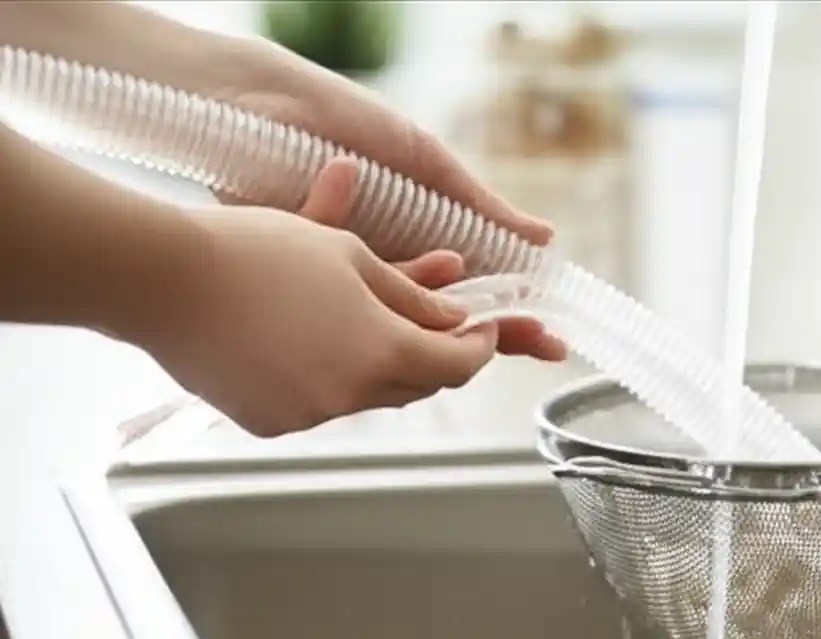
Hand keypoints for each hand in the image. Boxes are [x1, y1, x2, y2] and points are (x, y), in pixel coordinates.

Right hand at [127, 161, 508, 438]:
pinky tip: (312, 343)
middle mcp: (350, 395)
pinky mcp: (269, 424)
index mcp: (382, 351)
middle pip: (418, 386)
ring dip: (380, 366)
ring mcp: (308, 415)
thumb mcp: (351, 255)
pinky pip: (321, 405)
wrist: (166, 279)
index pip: (458, 366)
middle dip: (434, 357)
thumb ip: (412, 294)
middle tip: (435, 326)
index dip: (478, 348)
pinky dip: (331, 380)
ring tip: (365, 325)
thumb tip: (450, 318)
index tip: (481, 329)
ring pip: (369, 396)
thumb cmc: (258, 251)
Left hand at [210, 36, 563, 361]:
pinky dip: (339, 228)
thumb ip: (479, 205)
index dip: (509, 323)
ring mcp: (342, 276)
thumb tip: (545, 238)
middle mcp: (384, 269)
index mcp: (419, 244)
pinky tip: (347, 175)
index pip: (473, 299)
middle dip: (479, 332)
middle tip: (516, 338)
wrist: (258, 102)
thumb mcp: (426, 162)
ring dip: (422, 293)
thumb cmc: (347, 120)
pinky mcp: (298, 273)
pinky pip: (328, 275)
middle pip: (438, 321)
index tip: (548, 340)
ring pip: (391, 312)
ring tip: (448, 260)